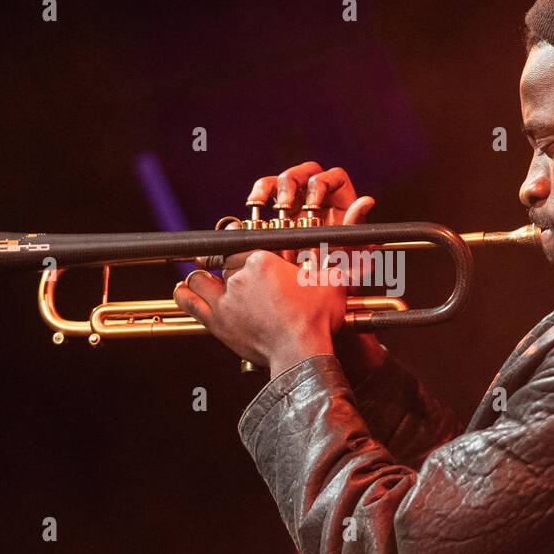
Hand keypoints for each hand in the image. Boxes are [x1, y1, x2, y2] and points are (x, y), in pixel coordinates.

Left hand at [174, 162, 386, 378]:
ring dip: (205, 279)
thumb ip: (342, 240)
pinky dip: (186, 293)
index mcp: (263, 260)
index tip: (249, 257)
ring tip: (213, 283)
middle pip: (225, 263)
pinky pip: (190, 300)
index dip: (246, 253)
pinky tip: (186, 290)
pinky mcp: (216, 321)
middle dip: (230, 270)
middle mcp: (240, 275)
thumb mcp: (334, 275)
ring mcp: (225, 299)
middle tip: (241, 280)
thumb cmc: (318, 318)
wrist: (302, 353)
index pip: (244, 247)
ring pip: (202, 277)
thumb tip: (366, 201)